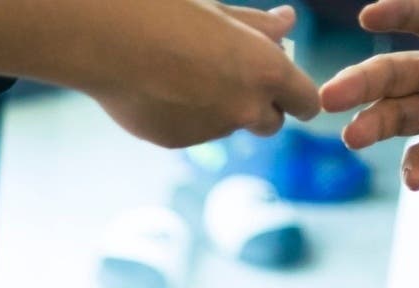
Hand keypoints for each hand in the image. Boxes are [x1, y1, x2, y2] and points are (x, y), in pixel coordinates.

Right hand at [95, 2, 319, 147]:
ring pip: (227, 126)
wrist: (112, 41)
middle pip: (271, 124)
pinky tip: (159, 88)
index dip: (299, 96)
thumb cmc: (169, 15)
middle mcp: (245, 109)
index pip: (306, 102)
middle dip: (262, 108)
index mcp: (267, 72)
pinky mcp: (177, 142)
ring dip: (219, 110)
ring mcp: (211, 131)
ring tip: (184, 75)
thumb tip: (287, 22)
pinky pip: (192, 131)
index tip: (287, 89)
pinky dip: (184, 116)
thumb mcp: (221, 13)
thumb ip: (258, 27)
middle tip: (236, 80)